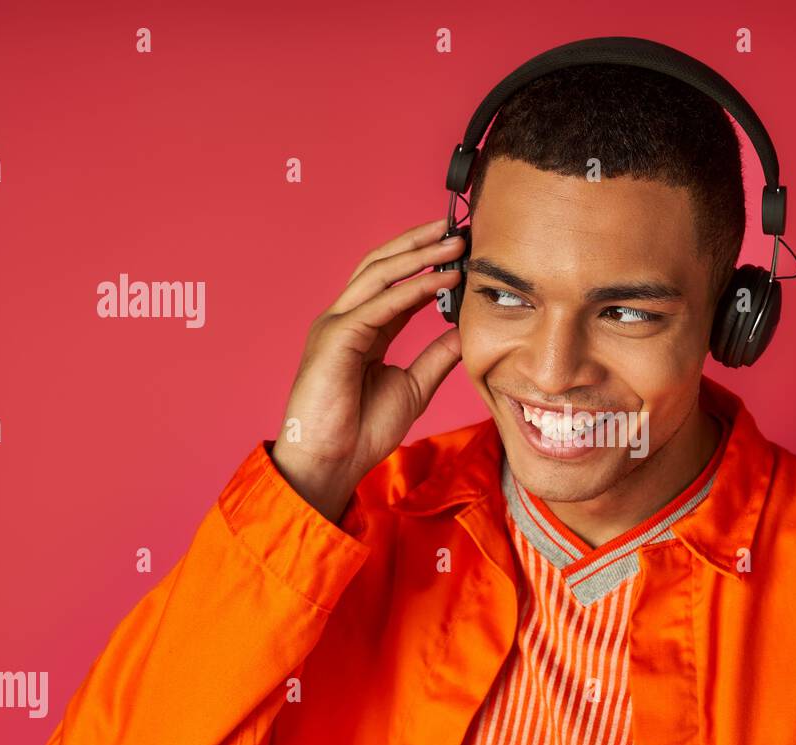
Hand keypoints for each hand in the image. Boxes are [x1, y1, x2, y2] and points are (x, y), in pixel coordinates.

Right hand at [270, 216, 464, 522]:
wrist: (330, 463)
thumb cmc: (360, 431)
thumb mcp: (413, 387)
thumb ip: (437, 358)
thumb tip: (465, 335)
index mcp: (362, 330)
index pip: (396, 285)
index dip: (428, 265)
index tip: (461, 252)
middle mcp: (346, 319)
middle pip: (383, 266)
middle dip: (420, 244)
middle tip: (458, 229)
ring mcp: (337, 325)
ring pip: (378, 275)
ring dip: (419, 256)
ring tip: (454, 243)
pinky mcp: (336, 338)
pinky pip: (379, 305)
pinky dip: (412, 289)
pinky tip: (440, 279)